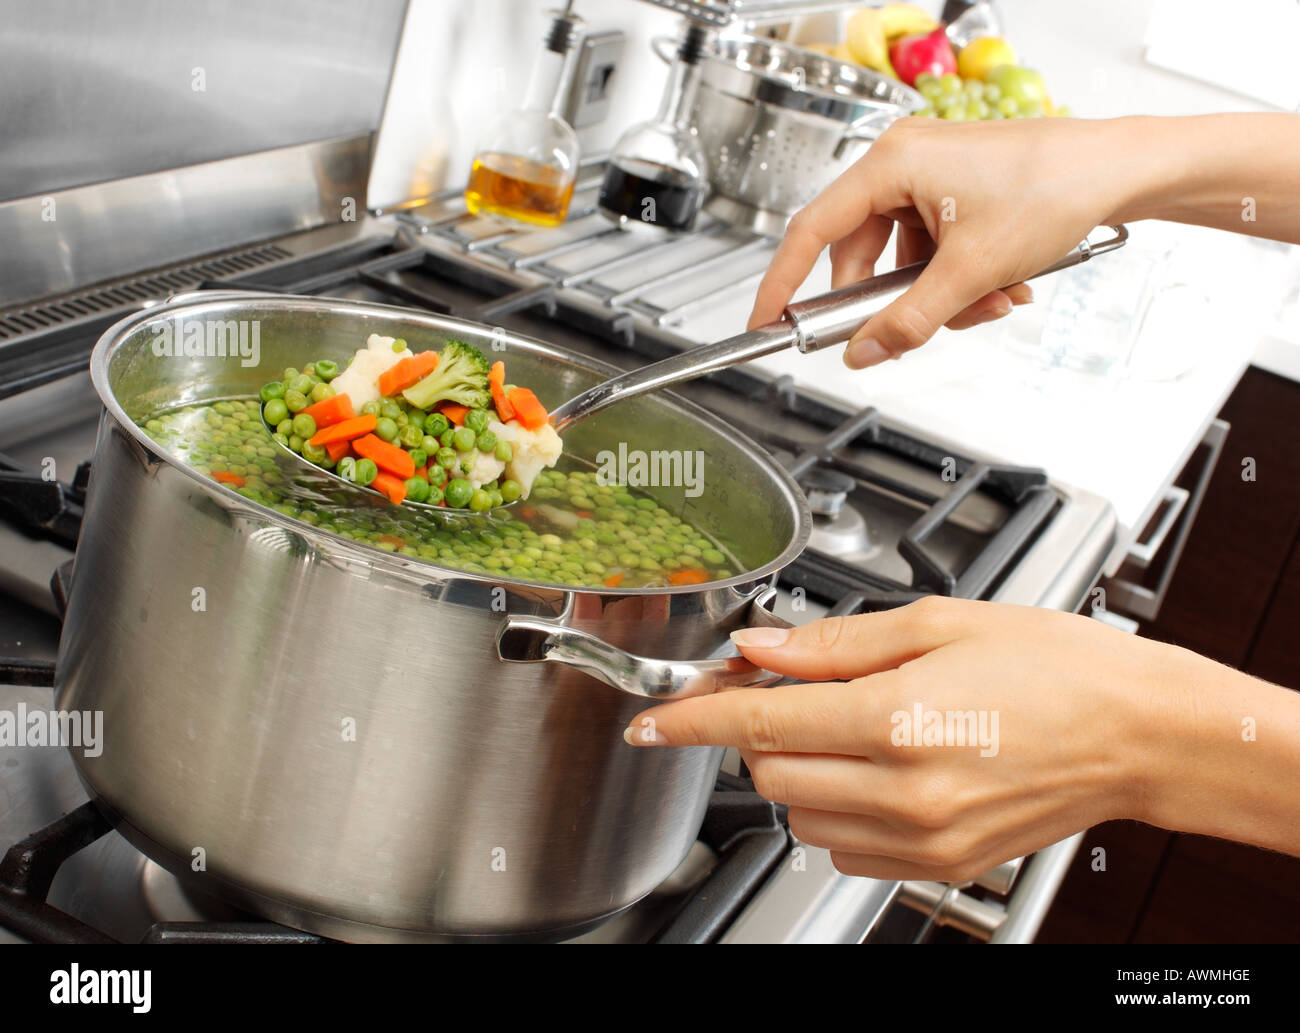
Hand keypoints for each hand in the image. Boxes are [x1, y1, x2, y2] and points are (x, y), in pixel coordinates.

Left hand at [622, 597, 1299, 880]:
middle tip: (783, 687)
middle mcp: (903, 790)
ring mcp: (920, 838)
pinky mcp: (936, 865)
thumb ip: (833, 641)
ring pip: (798, 812)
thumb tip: (762, 645)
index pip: (758, 721)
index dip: (691, 718)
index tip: (653, 722)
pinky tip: (874, 767)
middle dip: (755, 727)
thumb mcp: (937, 623)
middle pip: (767, 769)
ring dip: (796, 767)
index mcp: (897, 718)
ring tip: (848, 723)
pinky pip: (842, 847)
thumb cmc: (1057, 667)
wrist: (1136, 732)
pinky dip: (834, 808)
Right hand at [748, 117, 1134, 368]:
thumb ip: (907, 321)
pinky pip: (932, 253)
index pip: (811, 232)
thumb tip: (863, 354)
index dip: (781, 282)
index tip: (765, 320)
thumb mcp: (970, 272)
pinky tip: (996, 290)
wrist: (1119, 171)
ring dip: (936, 297)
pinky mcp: (955, 194)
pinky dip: (957, 281)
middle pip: (861, 255)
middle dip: (892, 302)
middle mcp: (903, 164)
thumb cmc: (1052, 188)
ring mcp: (930, 179)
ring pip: (903, 261)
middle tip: (905, 334)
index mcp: (891, 164)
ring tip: (985, 304)